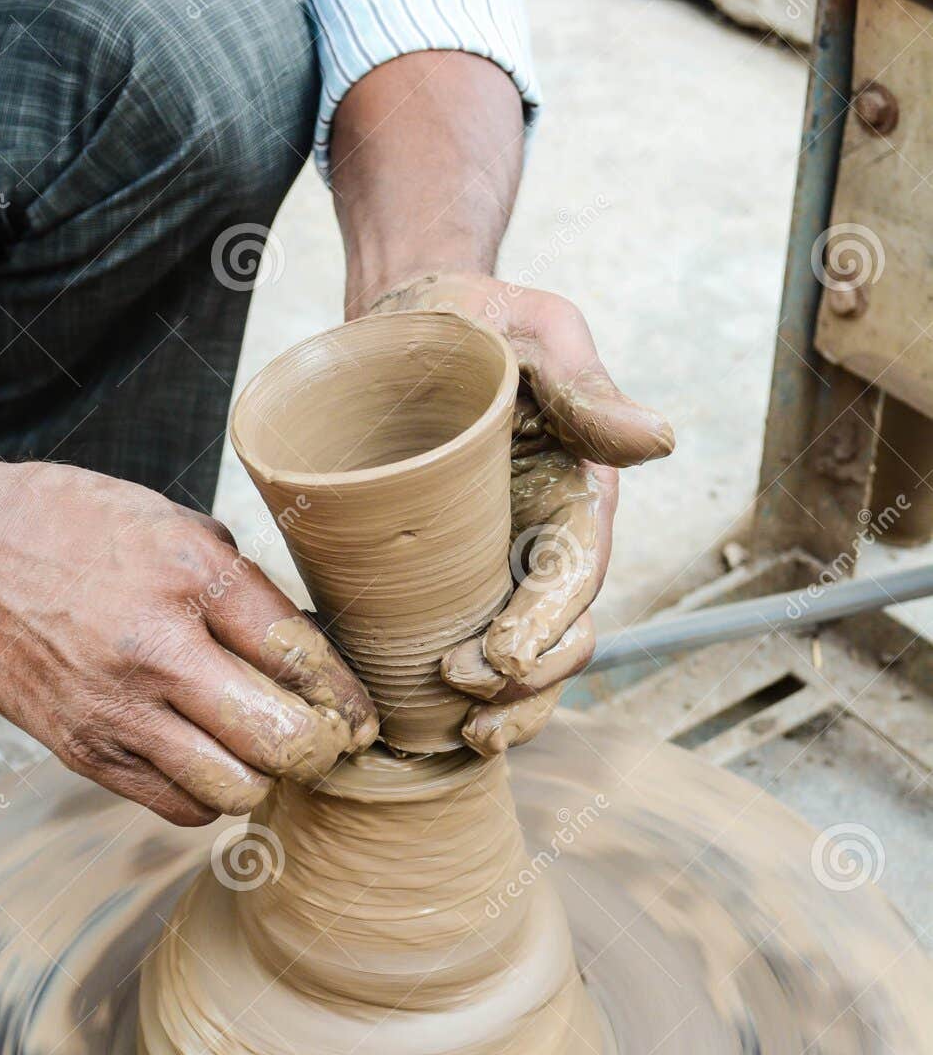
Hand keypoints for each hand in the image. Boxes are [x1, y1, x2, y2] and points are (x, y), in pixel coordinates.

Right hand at [0, 445, 376, 824]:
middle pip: (283, 739)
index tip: (360, 717)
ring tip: (258, 752)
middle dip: (319, 748)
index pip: (304, 657)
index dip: (347, 699)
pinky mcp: (86, 751)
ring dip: (263, 778)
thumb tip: (314, 656)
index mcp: (192, 575)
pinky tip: (206, 761)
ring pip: (237, 789)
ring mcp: (118, 708)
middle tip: (320, 741)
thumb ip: (245, 591)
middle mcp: (159, 648)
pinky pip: (180, 807)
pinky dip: (209, 795)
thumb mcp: (174, 525)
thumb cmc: (75, 531)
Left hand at [370, 272, 673, 753]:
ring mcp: (500, 570)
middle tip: (459, 688)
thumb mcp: (529, 332)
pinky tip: (429, 727)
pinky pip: (467, 649)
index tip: (502, 657)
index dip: (547, 628)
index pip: (577, 578)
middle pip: (561, 638)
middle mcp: (546, 543)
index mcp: (576, 493)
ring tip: (462, 735)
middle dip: (522, 682)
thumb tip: (658, 441)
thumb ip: (584, 388)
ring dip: (504, 709)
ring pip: (526, 664)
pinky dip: (458, 698)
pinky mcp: (450, 583)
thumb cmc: (469, 319)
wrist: (397, 323)